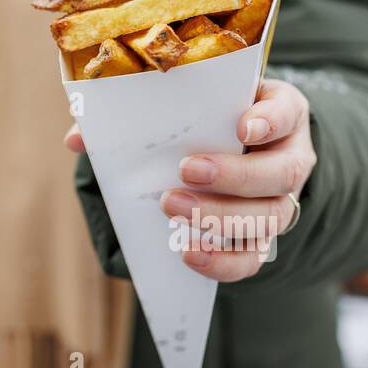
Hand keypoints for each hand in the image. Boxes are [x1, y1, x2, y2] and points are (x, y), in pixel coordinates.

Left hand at [63, 78, 315, 282]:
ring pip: (269, 217)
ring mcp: (281, 201)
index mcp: (276, 112)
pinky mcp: (264, 238)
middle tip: (187, 170)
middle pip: (280, 172)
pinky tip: (188, 252)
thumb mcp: (187, 108)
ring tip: (173, 208)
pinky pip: (252, 257)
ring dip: (220, 217)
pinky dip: (222, 260)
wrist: (232, 157)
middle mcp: (289, 157)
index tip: (242, 127)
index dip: (270, 120)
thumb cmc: (207, 123)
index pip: (288, 111)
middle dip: (234, 175)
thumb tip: (78, 137)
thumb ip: (139, 114)